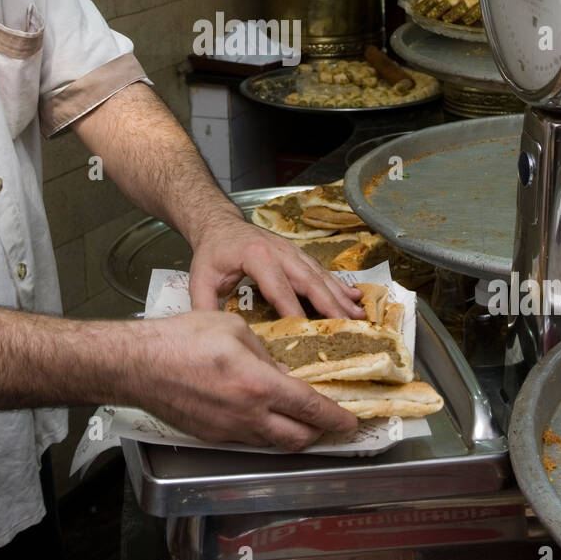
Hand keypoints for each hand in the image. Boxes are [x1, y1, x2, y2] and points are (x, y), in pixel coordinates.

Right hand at [130, 311, 357, 449]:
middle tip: (327, 422)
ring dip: (291, 434)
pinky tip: (260, 413)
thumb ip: (264, 351)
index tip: (350, 422)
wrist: (139, 365)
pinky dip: (263, 431)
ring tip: (297, 418)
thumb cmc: (181, 339)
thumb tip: (278, 367)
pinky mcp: (211, 436)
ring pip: (273, 443)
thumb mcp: (234, 328)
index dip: (335, 418)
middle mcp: (248, 415)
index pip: (310, 408)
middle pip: (297, 438)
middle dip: (317, 432)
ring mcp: (228, 430)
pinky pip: (248, 439)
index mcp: (259, 384)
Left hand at [188, 215, 365, 320]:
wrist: (220, 224)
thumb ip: (204, 306)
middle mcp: (280, 251)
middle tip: (349, 325)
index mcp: (256, 256)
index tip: (308, 333)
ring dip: (340, 295)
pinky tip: (355, 297)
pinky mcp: (298, 253)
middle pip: (308, 280)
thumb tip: (215, 335)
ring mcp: (292, 251)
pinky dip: (338, 284)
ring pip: (320, 275)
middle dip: (330, 304)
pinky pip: (321, 270)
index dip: (294, 311)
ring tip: (359, 315)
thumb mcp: (200, 278)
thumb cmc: (212, 252)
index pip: (278, 288)